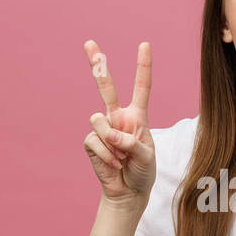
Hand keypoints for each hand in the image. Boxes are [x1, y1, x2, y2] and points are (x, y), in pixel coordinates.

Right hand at [82, 40, 155, 207]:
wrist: (128, 192)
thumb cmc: (142, 171)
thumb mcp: (146, 156)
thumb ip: (130, 142)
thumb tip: (108, 132)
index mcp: (137, 116)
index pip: (141, 87)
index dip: (143, 66)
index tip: (144, 44)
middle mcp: (118, 118)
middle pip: (106, 87)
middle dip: (97, 65)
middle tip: (89, 43)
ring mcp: (103, 129)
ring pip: (98, 120)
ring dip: (110, 141)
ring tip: (121, 157)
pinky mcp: (91, 142)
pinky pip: (94, 140)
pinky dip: (105, 154)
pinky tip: (113, 163)